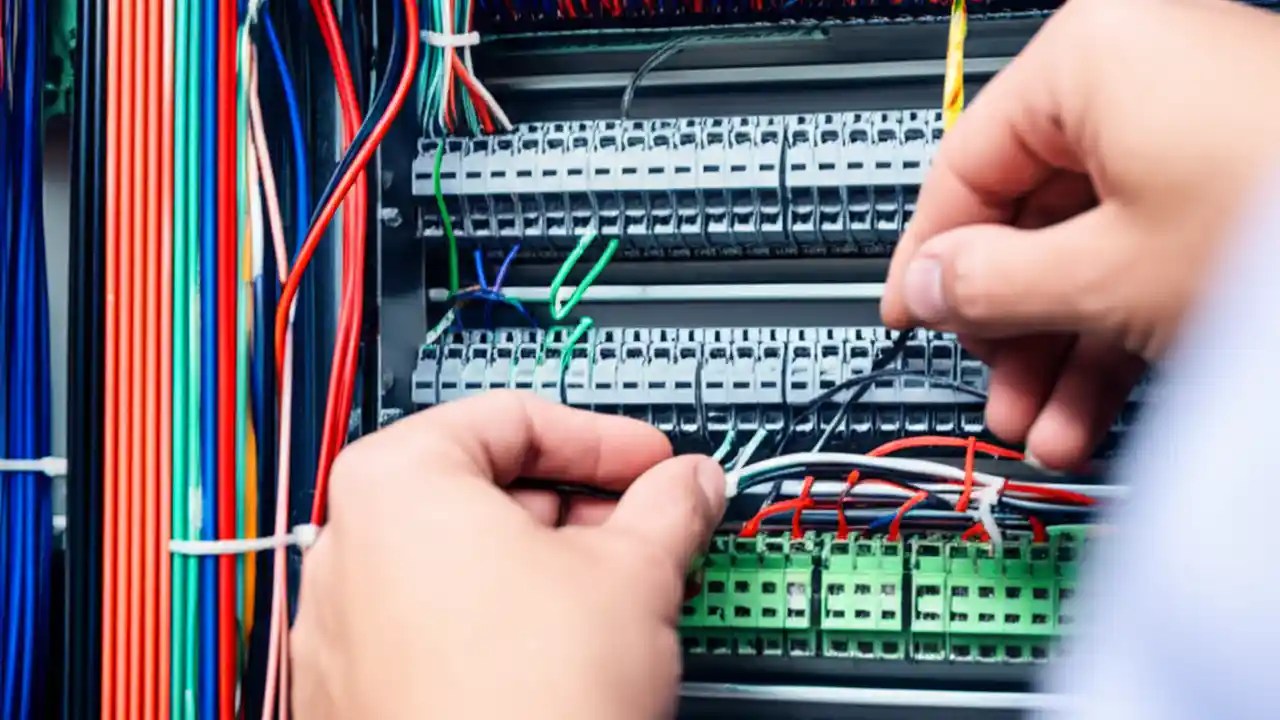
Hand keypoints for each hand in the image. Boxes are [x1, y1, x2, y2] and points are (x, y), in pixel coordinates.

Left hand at [291, 391, 724, 719]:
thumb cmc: (527, 707)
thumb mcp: (633, 574)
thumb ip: (667, 507)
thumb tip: (688, 486)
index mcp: (395, 483)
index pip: (513, 420)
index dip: (602, 439)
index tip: (651, 465)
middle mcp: (346, 548)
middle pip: (481, 490)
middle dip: (575, 509)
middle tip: (644, 530)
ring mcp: (340, 629)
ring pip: (457, 563)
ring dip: (541, 567)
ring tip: (610, 600)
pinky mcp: (352, 695)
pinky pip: (430, 629)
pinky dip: (497, 623)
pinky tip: (557, 655)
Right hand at [882, 0, 1279, 468]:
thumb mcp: (1102, 271)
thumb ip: (989, 283)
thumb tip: (926, 286)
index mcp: (1090, 55)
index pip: (961, 165)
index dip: (928, 260)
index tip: (909, 320)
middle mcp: (1138, 76)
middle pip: (1028, 217)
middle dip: (1011, 328)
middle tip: (995, 393)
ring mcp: (1194, 128)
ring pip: (1090, 247)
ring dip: (1063, 348)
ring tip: (1048, 429)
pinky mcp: (1237, 178)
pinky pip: (1149, 251)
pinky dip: (1122, 328)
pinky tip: (1101, 407)